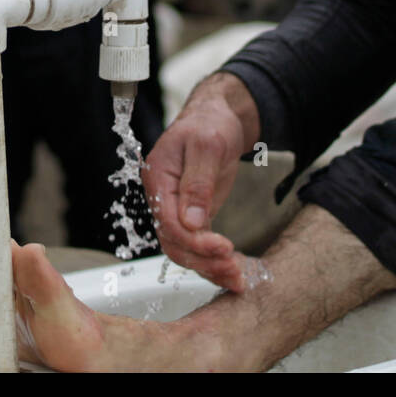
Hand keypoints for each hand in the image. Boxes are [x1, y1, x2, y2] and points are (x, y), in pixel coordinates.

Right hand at [142, 72, 258, 290]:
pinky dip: (214, 260)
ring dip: (209, 267)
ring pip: (185, 249)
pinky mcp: (193, 215)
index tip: (223, 247)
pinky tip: (232, 273)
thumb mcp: (207, 146)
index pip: (168, 221)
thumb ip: (198, 184)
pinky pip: (198, 244)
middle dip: (203, 260)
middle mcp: (163, 198)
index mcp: (158, 179)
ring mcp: (177, 209)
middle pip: (174, 241)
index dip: (194, 239)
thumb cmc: (209, 123)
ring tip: (237, 279)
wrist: (217, 117)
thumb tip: (190, 222)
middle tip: (232, 269)